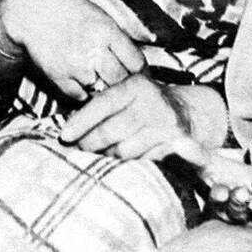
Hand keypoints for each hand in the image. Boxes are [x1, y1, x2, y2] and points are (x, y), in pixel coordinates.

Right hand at [0, 0, 144, 101]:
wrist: (30, 11)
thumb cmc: (67, 11)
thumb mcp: (98, 16)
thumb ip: (117, 39)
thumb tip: (135, 65)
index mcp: (107, 30)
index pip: (136, 62)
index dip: (140, 71)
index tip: (139, 75)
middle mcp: (93, 49)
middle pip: (121, 79)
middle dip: (123, 83)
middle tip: (120, 83)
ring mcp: (75, 65)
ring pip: (101, 90)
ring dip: (102, 88)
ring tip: (97, 78)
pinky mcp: (58, 77)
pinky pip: (79, 96)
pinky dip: (82, 91)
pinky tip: (79, 78)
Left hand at [60, 73, 217, 159]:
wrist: (186, 113)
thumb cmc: (143, 105)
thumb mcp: (126, 96)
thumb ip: (101, 107)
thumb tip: (69, 130)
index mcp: (136, 86)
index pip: (104, 103)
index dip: (82, 120)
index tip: (65, 135)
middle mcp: (152, 103)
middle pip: (111, 131)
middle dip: (90, 143)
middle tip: (76, 150)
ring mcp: (165, 126)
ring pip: (124, 150)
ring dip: (107, 157)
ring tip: (98, 155)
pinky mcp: (174, 146)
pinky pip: (141, 161)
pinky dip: (128, 165)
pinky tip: (120, 164)